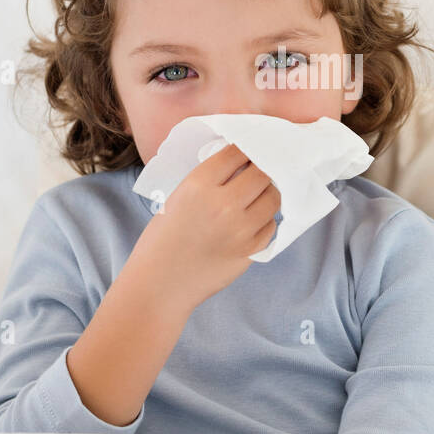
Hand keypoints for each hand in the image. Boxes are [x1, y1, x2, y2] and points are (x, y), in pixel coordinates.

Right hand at [125, 143, 280, 310]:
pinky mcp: (250, 251)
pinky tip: (253, 220)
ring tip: (258, 195)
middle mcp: (223, 204)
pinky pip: (271, 226)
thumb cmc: (163, 239)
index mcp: (199, 185)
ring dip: (268, 193)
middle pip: (262, 172)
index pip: (237, 152)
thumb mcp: (178, 197)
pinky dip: (265, 220)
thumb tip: (240, 161)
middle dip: (262, 169)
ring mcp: (240, 229)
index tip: (248, 151)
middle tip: (258, 171)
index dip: (246, 148)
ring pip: (273, 197)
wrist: (160, 284)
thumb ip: (208, 179)